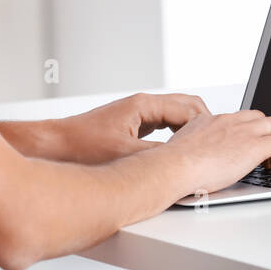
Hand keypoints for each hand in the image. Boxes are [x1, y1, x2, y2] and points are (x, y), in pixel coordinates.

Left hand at [54, 92, 211, 162]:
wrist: (53, 147)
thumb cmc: (81, 146)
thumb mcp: (126, 155)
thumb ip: (157, 158)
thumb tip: (182, 165)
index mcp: (144, 105)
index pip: (190, 109)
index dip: (208, 126)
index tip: (217, 143)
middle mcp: (142, 106)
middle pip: (187, 108)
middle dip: (203, 126)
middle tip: (215, 147)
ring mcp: (136, 115)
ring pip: (175, 118)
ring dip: (189, 133)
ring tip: (200, 153)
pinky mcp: (130, 127)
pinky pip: (162, 128)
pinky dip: (174, 139)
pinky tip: (175, 157)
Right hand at [166, 110, 270, 196]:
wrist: (174, 166)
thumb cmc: (171, 164)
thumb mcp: (179, 149)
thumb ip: (190, 149)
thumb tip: (188, 160)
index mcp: (209, 121)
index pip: (236, 119)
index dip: (247, 132)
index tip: (247, 144)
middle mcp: (228, 121)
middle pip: (259, 117)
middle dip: (267, 134)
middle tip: (267, 153)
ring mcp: (242, 131)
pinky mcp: (254, 146)